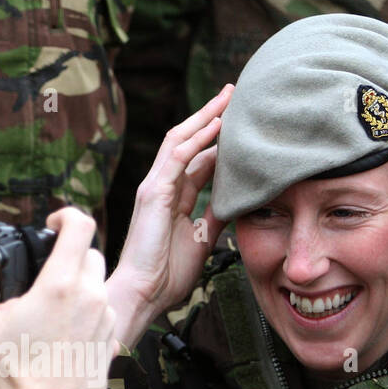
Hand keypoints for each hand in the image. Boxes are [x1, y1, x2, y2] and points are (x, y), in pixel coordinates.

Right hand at [0, 207, 115, 388]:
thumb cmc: (12, 374)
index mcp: (61, 283)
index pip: (81, 224)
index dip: (66, 216)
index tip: (52, 225)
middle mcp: (92, 296)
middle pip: (91, 252)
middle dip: (70, 253)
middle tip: (45, 272)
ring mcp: (106, 319)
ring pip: (99, 284)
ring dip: (80, 285)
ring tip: (50, 307)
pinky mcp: (112, 341)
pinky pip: (103, 312)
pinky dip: (87, 312)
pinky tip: (62, 333)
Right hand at [107, 84, 231, 348]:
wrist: (144, 295)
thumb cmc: (167, 276)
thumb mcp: (201, 240)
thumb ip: (215, 216)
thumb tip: (238, 199)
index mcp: (173, 198)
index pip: (197, 158)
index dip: (219, 140)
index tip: (243, 124)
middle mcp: (161, 186)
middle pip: (187, 140)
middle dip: (210, 116)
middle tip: (234, 93)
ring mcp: (154, 187)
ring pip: (180, 140)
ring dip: (205, 117)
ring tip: (227, 97)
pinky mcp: (153, 193)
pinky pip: (176, 157)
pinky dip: (196, 139)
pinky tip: (216, 124)